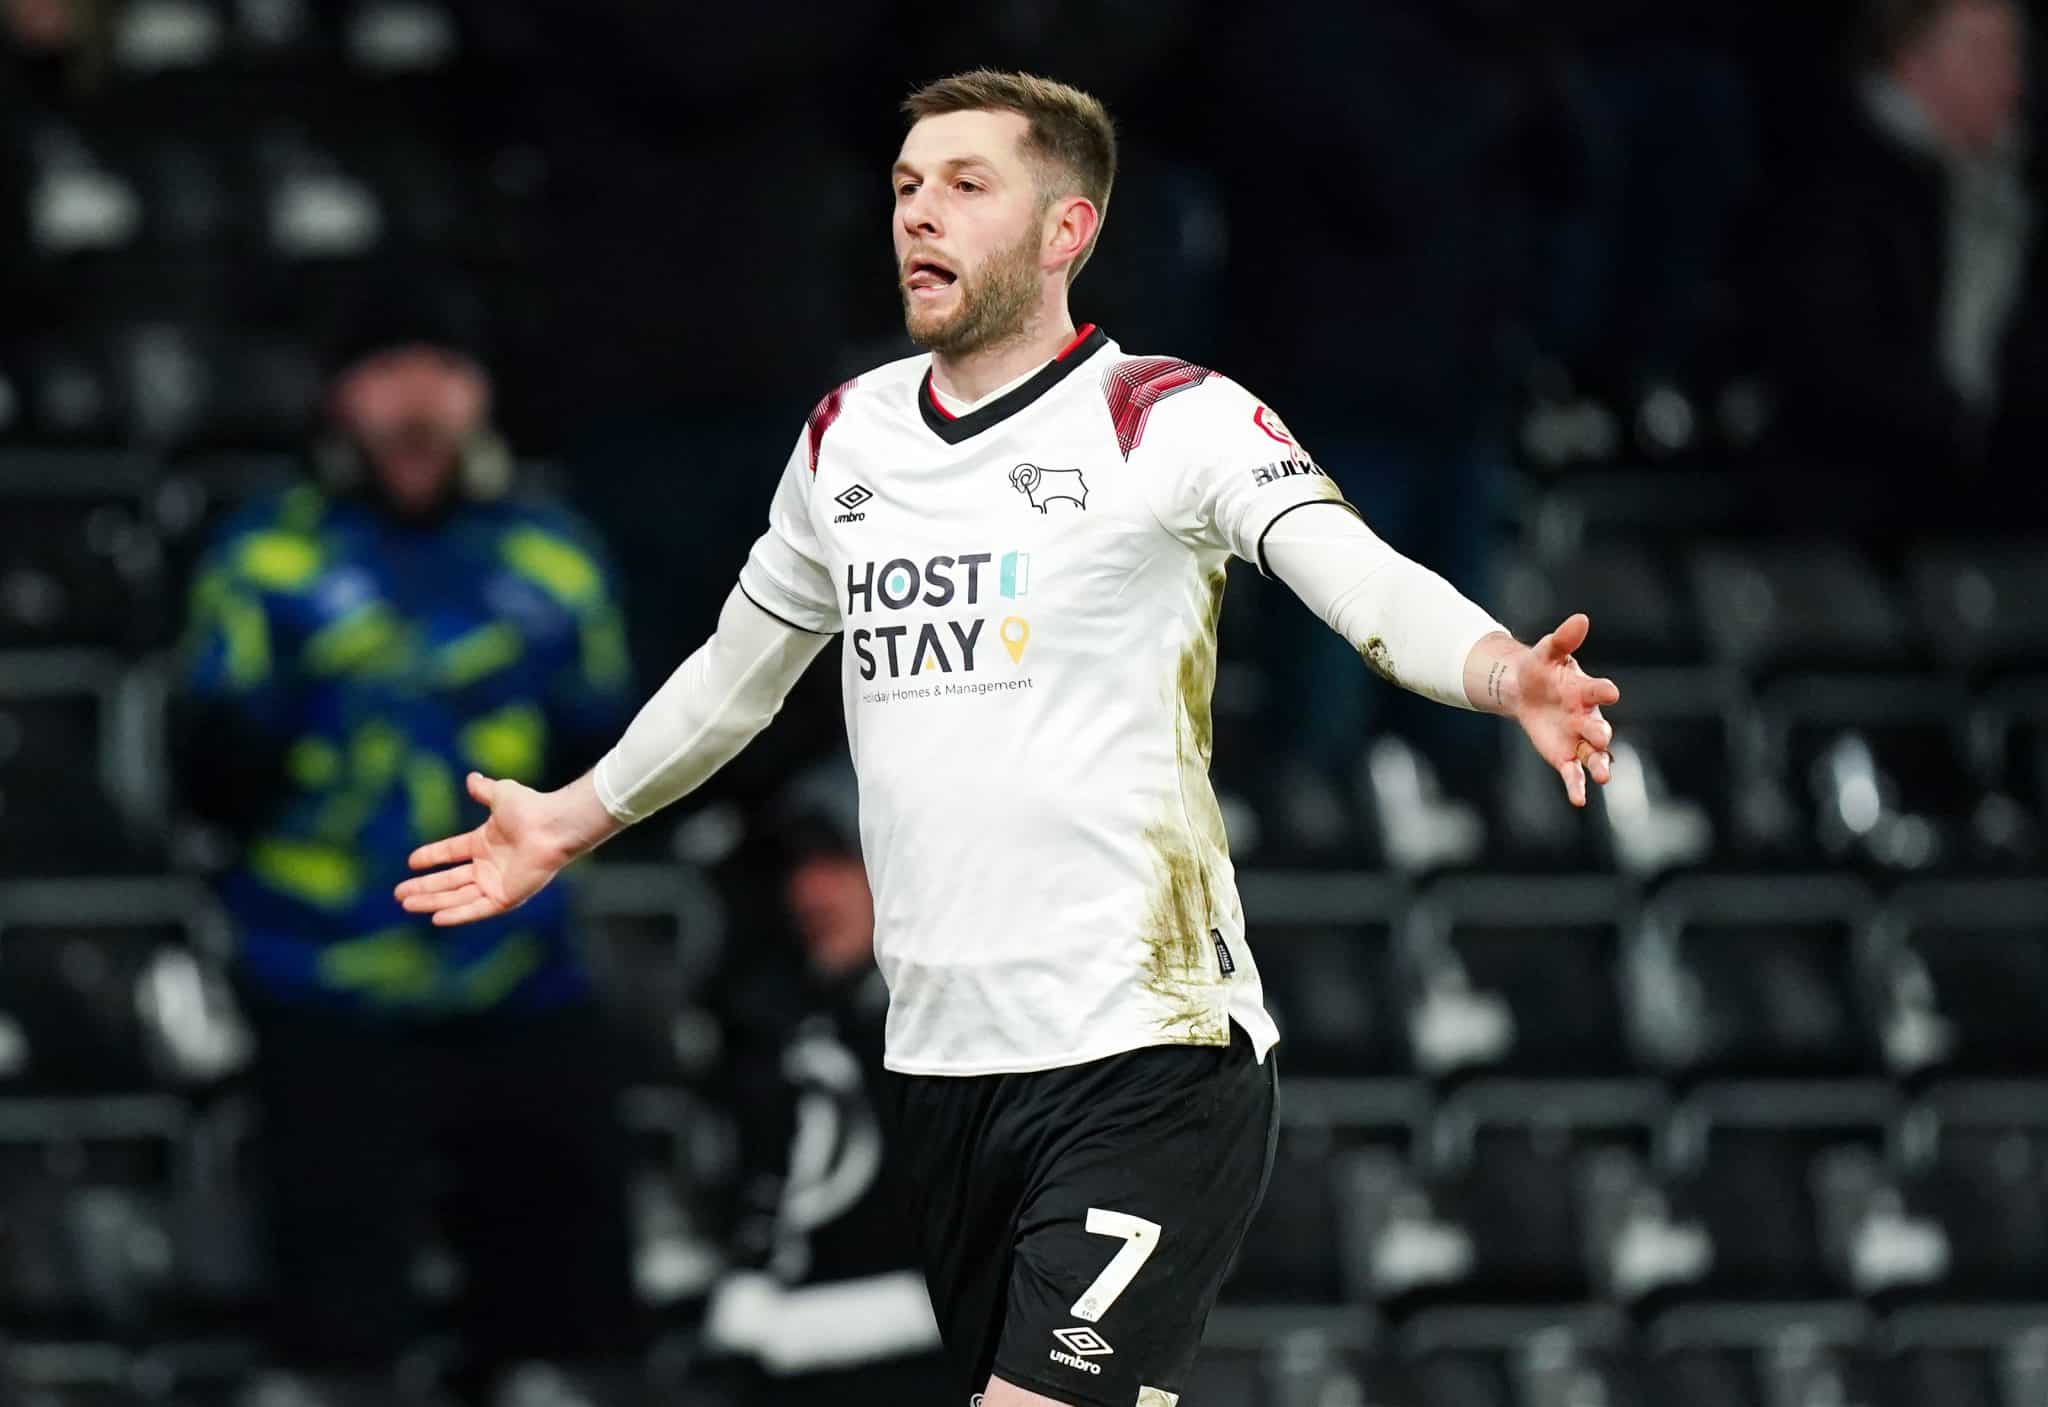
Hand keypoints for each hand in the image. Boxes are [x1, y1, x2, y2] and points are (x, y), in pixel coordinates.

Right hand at [394, 772, 578, 925]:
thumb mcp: (500, 794)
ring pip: (457, 897)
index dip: (431, 857)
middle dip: (423, 888)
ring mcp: (496, 883)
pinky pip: (477, 909)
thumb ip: (484, 790)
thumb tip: (471, 778)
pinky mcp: (505, 897)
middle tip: (399, 894)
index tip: (410, 862)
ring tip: (407, 904)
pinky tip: (435, 918)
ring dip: (432, 902)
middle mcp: (489, 866)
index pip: (451, 852)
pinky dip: (457, 914)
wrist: (551, 825)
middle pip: (449, 880)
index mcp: (485, 843)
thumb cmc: (531, 808)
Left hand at [1511, 613, 1619, 807]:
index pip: (1598, 691)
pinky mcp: (1566, 756)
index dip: (1603, 692)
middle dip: (1601, 733)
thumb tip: (1580, 618)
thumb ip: (1563, 639)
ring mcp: (1579, 739)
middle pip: (1599, 728)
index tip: (1610, 693)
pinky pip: (1574, 773)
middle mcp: (1588, 717)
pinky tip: (1579, 800)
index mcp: (1586, 690)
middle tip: (1602, 737)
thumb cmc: (1541, 669)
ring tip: (1604, 777)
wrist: (1524, 691)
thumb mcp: (1547, 652)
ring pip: (1595, 756)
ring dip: (1600, 766)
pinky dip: (1577, 786)